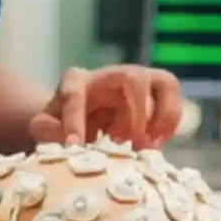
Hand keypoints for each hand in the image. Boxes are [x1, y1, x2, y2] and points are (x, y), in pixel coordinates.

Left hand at [29, 65, 182, 147]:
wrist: (81, 119)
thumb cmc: (63, 122)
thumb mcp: (45, 126)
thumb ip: (45, 129)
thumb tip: (67, 140)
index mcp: (76, 80)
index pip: (74, 93)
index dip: (74, 120)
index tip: (74, 146)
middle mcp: (112, 75)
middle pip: (133, 78)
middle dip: (134, 113)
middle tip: (122, 142)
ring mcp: (139, 81)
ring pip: (165, 83)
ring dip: (160, 117)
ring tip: (143, 145)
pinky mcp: (157, 94)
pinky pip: (175, 100)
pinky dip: (169, 125)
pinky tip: (152, 146)